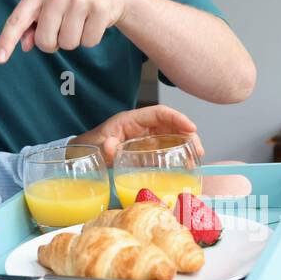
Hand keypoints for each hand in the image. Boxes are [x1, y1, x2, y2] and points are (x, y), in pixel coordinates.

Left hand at [0, 0, 131, 63]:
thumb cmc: (71, 1)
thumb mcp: (48, 6)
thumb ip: (32, 24)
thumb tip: (25, 45)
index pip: (18, 20)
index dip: (7, 41)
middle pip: (45, 41)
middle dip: (54, 42)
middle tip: (64, 28)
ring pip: (68, 44)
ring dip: (74, 40)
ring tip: (80, 22)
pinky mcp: (100, 8)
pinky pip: (88, 42)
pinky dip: (91, 38)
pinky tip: (93, 22)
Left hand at [71, 104, 203, 165]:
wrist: (83, 153)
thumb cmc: (90, 145)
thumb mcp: (96, 144)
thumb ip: (104, 146)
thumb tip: (110, 147)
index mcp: (131, 120)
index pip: (158, 113)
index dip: (176, 118)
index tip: (191, 128)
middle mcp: (141, 127)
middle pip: (170, 124)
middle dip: (187, 133)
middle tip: (198, 151)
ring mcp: (145, 138)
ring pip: (171, 136)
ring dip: (185, 145)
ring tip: (195, 159)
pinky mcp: (146, 150)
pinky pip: (165, 149)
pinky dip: (176, 155)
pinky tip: (184, 166)